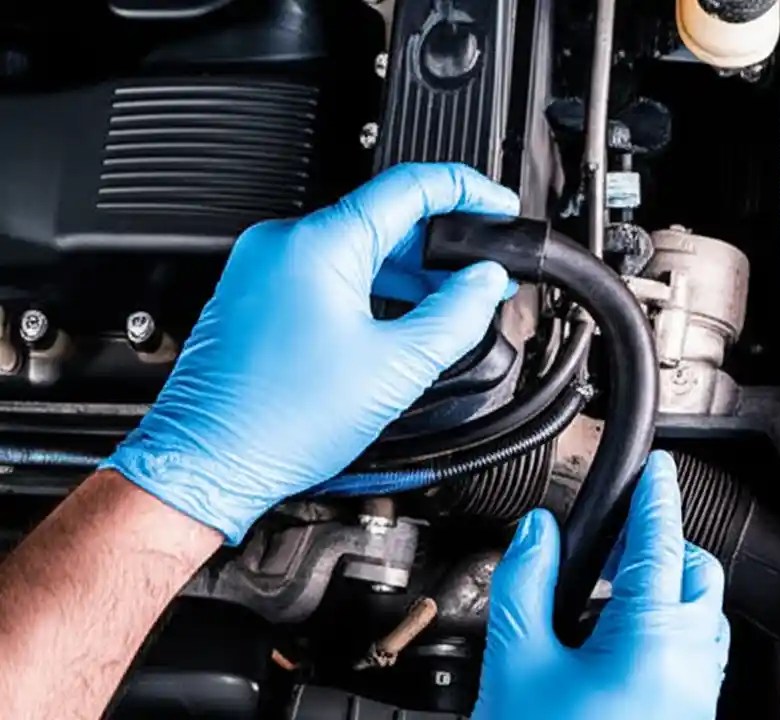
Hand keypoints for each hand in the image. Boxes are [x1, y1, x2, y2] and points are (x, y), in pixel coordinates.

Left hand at [103, 163, 518, 543]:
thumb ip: (456, 314)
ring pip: (358, 246)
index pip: (410, 187)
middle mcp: (284, 243)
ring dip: (409, 270)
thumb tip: (486, 283)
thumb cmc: (279, 420)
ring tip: (450, 304)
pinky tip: (401, 318)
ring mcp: (266, 267)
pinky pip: (329, 270)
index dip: (467, 191)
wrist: (210, 461)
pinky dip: (373, 286)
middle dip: (441, 244)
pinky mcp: (259, 293)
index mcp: (319, 244)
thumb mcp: (396, 367)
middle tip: (483, 273)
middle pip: (385, 216)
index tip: (497, 206)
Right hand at [473, 451, 730, 719]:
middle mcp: (692, 669)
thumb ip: (524, 588)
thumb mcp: (515, 668)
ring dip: (663, 591)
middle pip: (696, 574)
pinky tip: (614, 646)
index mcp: (654, 642)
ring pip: (699, 617)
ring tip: (605, 593)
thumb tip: (536, 534)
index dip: (655, 496)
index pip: (662, 542)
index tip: (655, 467)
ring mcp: (699, 701)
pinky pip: (691, 657)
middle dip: (661, 544)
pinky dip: (664, 633)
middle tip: (612, 537)